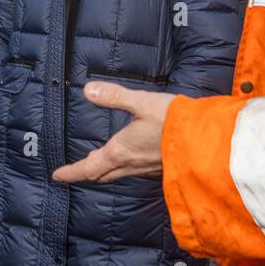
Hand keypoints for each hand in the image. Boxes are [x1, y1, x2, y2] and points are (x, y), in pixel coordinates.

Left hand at [53, 82, 174, 183]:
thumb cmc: (174, 121)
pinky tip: (129, 160)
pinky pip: (134, 172)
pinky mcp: (161, 167)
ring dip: (104, 171)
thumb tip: (87, 90)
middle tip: (74, 172)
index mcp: (121, 151)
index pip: (89, 167)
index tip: (57, 175)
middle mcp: (131, 164)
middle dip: (86, 173)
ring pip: (118, 174)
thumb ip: (114, 96)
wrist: (207, 140)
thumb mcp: (141, 102)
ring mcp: (147, 169)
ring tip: (97, 165)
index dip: (71, 172)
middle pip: (101, 174)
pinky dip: (123, 169)